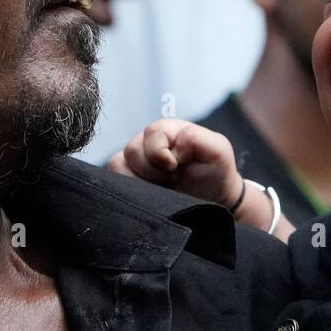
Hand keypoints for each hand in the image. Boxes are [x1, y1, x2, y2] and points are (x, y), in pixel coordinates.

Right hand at [107, 119, 243, 206]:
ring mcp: (136, 161)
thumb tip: (169, 146)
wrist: (212, 200)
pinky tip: (151, 193)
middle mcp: (147, 142)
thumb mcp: (217, 150)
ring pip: (118, 164)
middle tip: (172, 178)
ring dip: (141, 181)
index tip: (176, 167)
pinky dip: (130, 190)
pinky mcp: (127, 179)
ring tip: (162, 187)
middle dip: (154, 170)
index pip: (151, 133)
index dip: (161, 153)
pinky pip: (113, 181)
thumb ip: (195, 137)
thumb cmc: (214, 172)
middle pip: (132, 150)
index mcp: (168, 130)